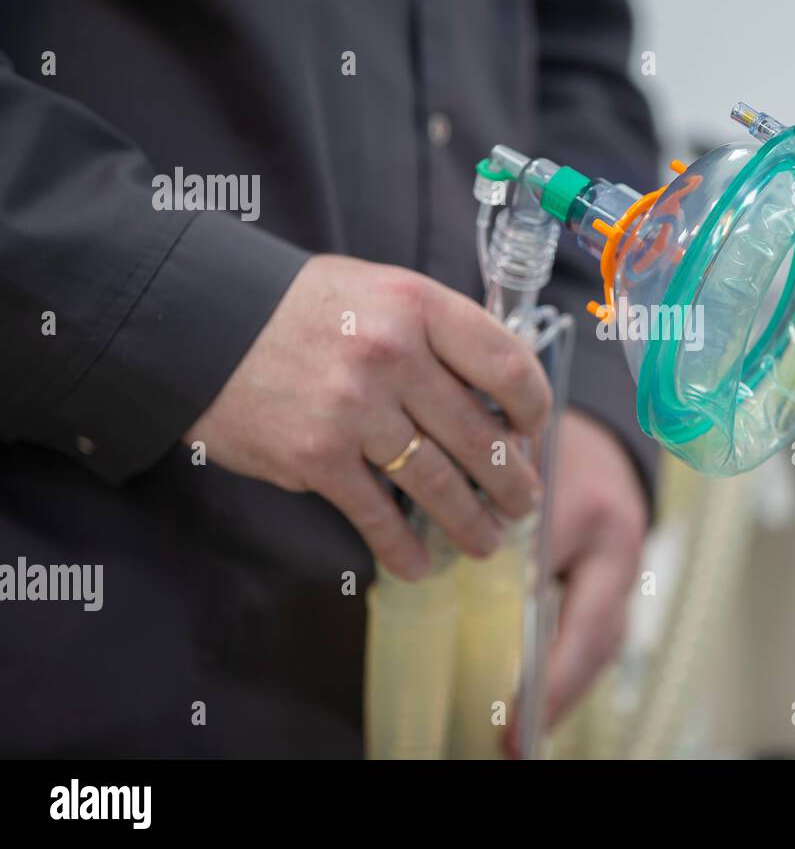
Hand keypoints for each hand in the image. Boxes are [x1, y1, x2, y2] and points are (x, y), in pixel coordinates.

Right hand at [185, 254, 551, 579]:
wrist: (200, 322)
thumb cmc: (302, 308)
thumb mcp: (380, 292)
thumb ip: (437, 333)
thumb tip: (497, 395)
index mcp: (418, 306)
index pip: (507, 365)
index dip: (533, 406)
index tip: (533, 429)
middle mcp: (393, 356)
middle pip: (480, 435)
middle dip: (513, 480)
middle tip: (526, 501)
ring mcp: (354, 410)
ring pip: (438, 483)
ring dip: (472, 522)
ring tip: (490, 541)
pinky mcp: (315, 457)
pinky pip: (376, 514)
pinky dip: (402, 548)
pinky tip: (420, 564)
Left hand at [507, 410, 648, 753]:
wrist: (589, 420)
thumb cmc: (544, 440)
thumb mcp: (515, 469)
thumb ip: (493, 520)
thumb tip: (446, 578)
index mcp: (599, 524)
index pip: (581, 614)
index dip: (553, 673)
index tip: (519, 716)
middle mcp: (620, 550)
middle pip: (597, 639)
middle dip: (558, 695)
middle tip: (516, 742)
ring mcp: (622, 563)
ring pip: (599, 639)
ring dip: (562, 686)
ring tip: (522, 731)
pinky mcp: (611, 571)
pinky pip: (592, 625)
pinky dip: (564, 660)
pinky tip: (537, 690)